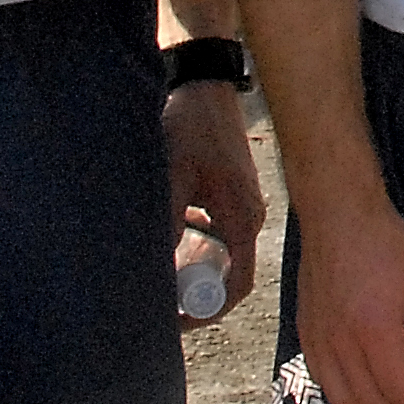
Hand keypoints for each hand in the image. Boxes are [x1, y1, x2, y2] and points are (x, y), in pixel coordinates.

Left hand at [164, 82, 266, 324]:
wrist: (202, 83)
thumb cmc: (190, 124)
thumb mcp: (172, 174)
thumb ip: (166, 222)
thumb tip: (154, 268)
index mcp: (241, 218)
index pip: (235, 285)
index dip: (205, 311)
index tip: (172, 321)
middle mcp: (248, 217)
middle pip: (228, 275)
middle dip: (194, 294)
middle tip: (156, 304)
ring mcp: (242, 205)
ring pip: (221, 255)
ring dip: (192, 271)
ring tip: (156, 278)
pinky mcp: (230, 194)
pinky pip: (217, 235)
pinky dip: (194, 247)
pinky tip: (164, 242)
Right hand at [293, 194, 403, 403]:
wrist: (337, 213)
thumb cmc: (386, 241)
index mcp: (372, 330)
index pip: (397, 390)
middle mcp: (339, 342)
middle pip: (368, 400)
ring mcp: (317, 338)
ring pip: (340, 396)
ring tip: (396, 401)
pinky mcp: (305, 331)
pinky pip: (320, 378)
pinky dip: (344, 392)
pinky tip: (362, 384)